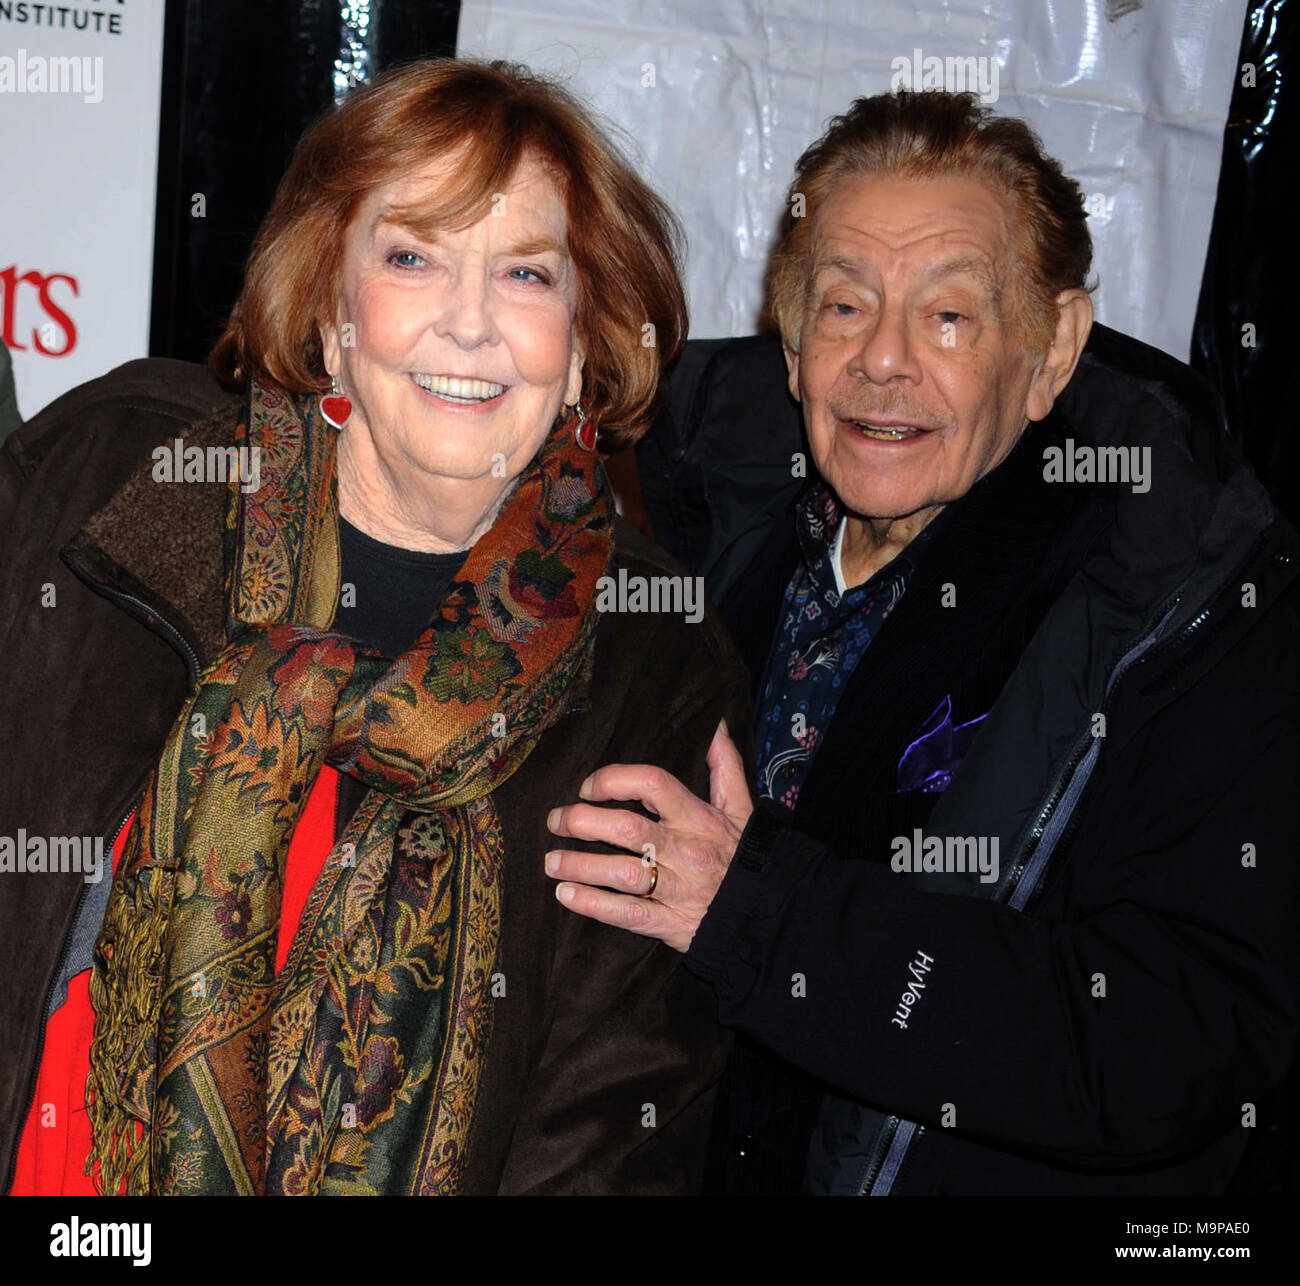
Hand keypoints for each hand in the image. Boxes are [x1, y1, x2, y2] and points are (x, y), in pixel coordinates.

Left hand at [545, 721, 753, 951]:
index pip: (653, 785)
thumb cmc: (747, 857)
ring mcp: (677, 889)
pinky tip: (565, 896)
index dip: (615, 780)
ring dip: (580, 866)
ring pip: (623, 873)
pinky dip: (593, 905)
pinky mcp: (670, 923)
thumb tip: (716, 726)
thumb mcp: (743, 808)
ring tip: (550, 861)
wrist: (767, 914)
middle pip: (628, 829)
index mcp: (698, 818)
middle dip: (585, 822)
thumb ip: (725, 765)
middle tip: (556, 821)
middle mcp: (685, 851)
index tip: (588, 787)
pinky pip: (627, 914)